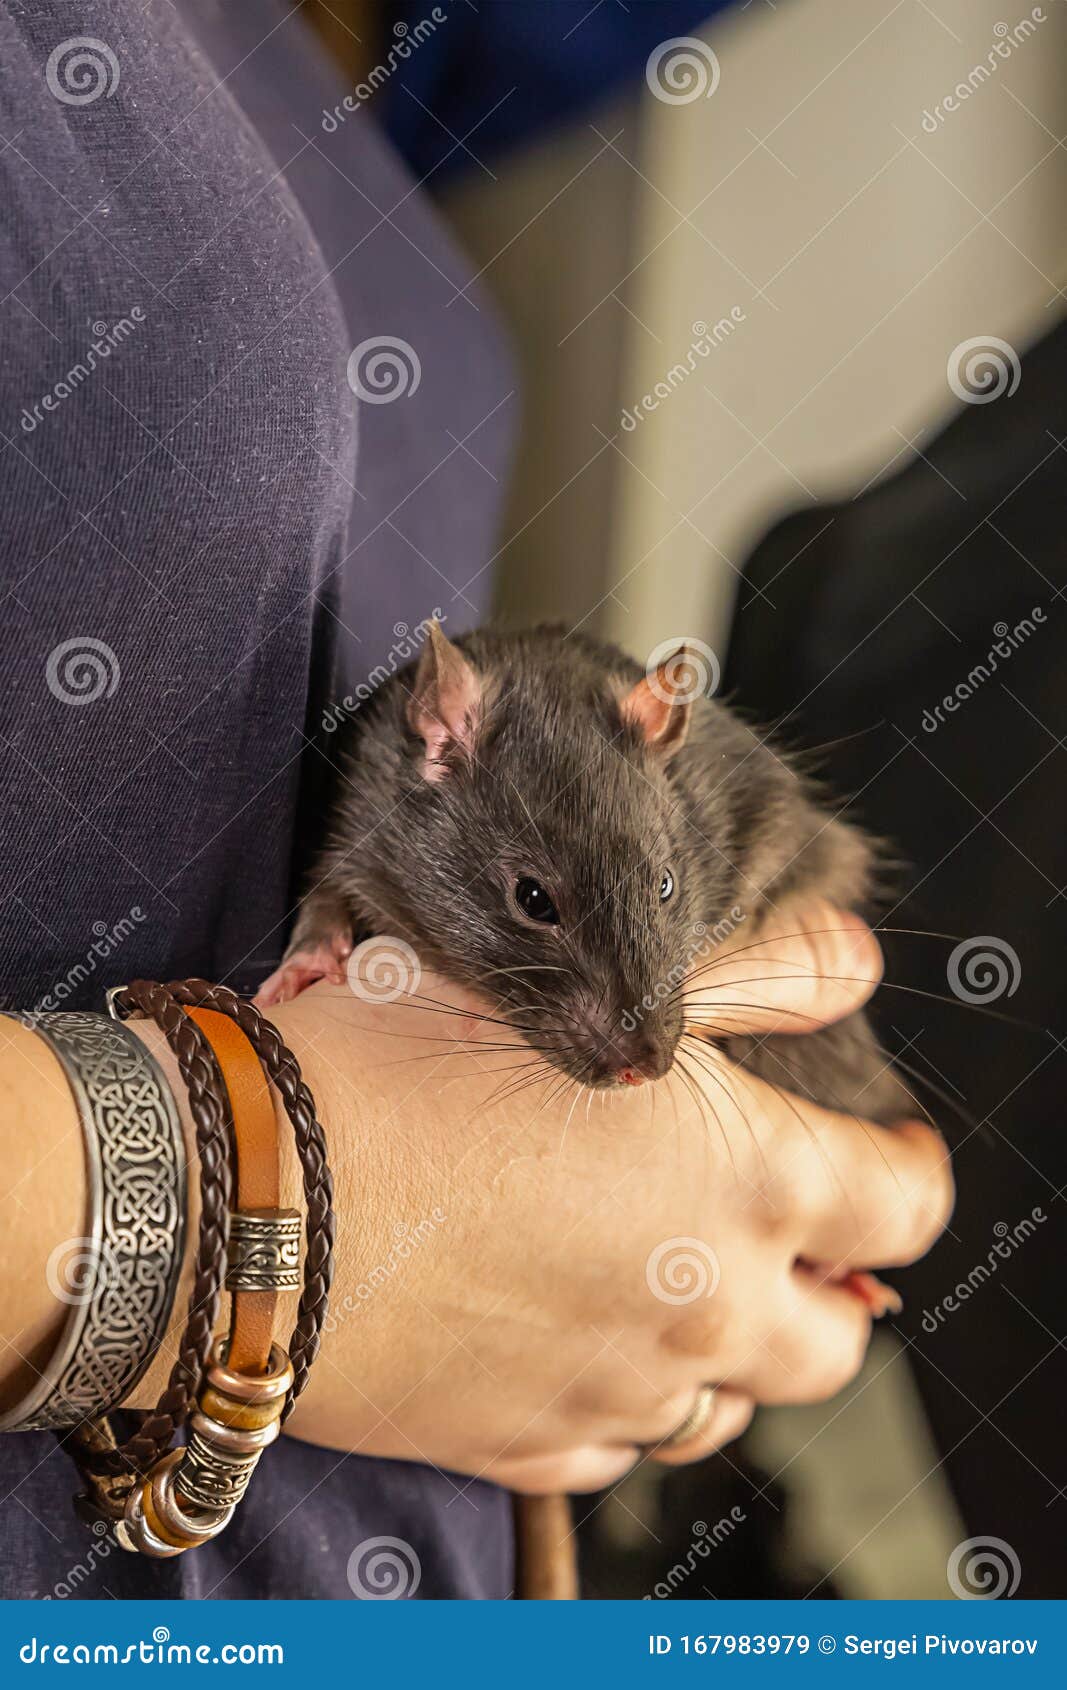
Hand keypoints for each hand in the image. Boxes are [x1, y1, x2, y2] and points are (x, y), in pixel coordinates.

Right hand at [249, 900, 952, 1493]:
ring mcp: (617, 1389)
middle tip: (783, 1231)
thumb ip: (753, 978)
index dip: (910, 1169)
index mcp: (744, 1182)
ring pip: (730, 1401)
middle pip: (839, 1336)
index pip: (904, 1205)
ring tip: (671, 1278)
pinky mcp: (527, 1442)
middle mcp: (703, 1304)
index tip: (890, 1149)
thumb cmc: (403, 1068)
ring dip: (728, 1348)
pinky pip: (619, 1443)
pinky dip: (625, 1397)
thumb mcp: (589, 988)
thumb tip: (856, 956)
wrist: (249, 1189)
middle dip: (832, 1283)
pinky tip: (580, 1338)